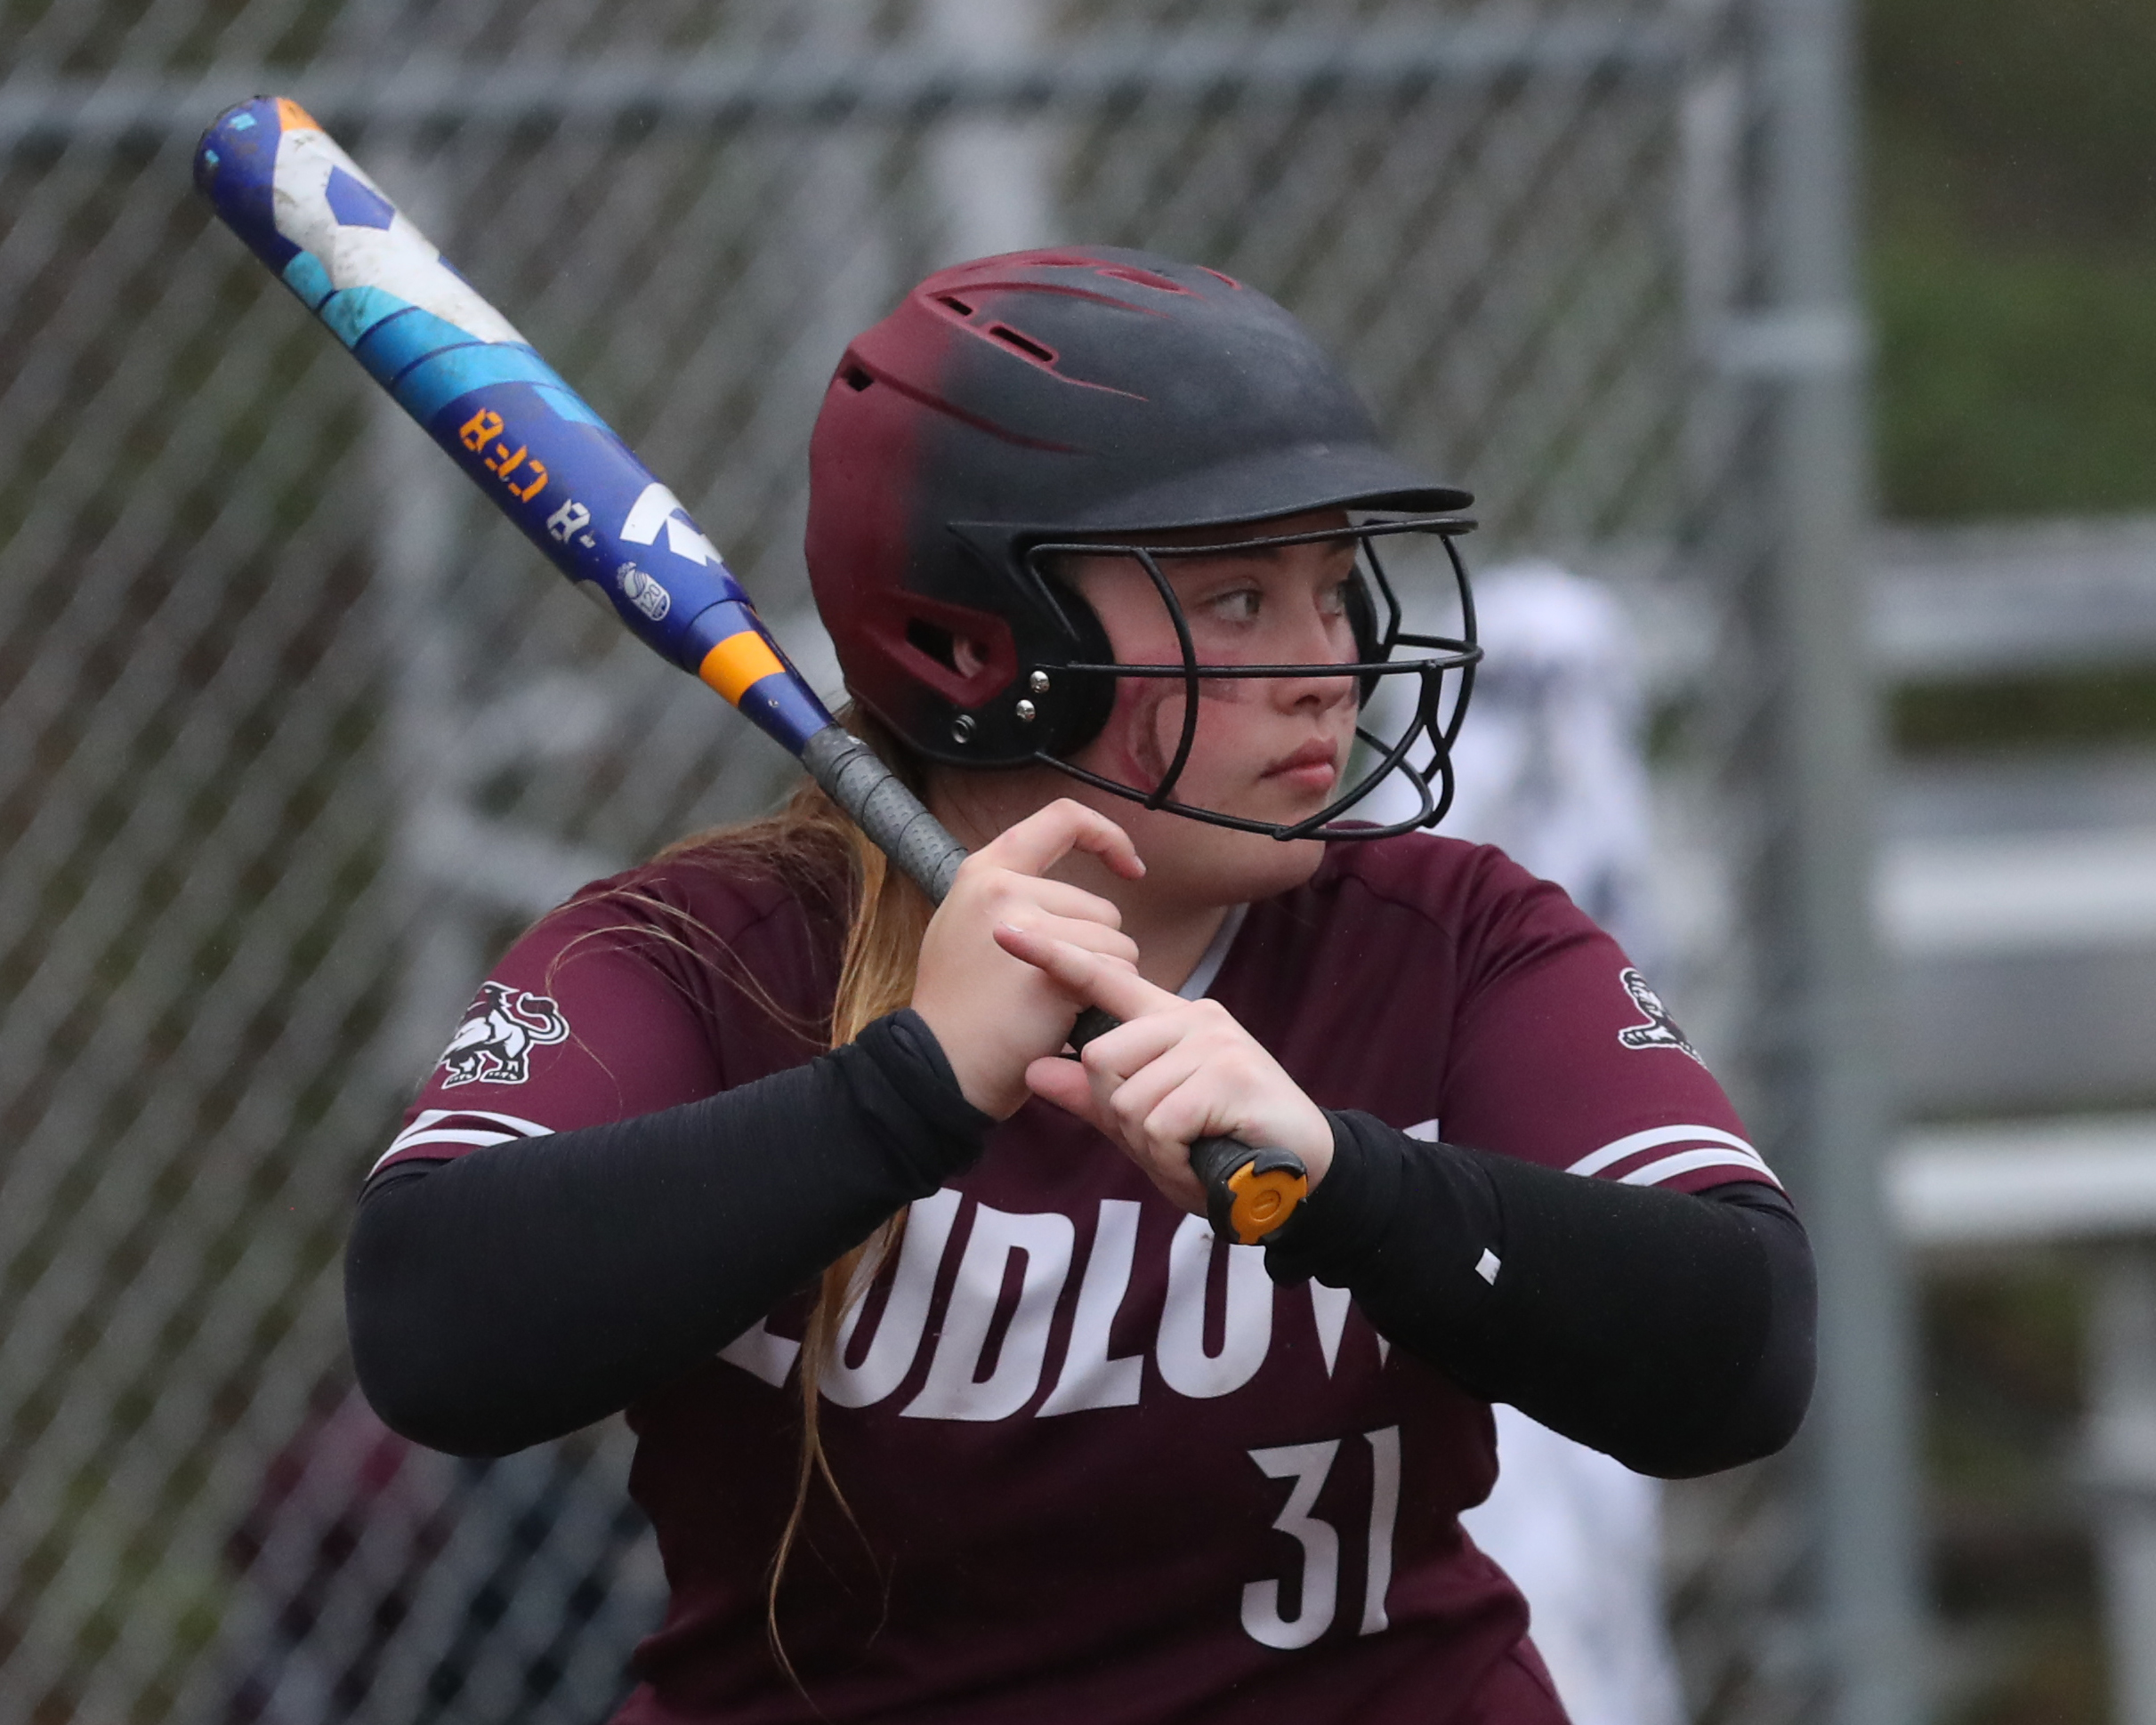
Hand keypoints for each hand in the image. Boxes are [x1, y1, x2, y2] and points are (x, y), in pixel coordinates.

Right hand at [911, 800, 1144, 1118]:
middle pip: (1102, 907)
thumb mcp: (964, 926)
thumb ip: (1009, 897)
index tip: (1131, 868)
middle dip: (1097, 950)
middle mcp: (1004, 887)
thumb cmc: (958, 1009)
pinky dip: (1102, 1002)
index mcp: (984, 870)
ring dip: (1103, 979)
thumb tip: (1061, 889)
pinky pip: (1114, 975)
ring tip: (1052, 1005)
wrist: (938, 1067)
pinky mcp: (1052, 969)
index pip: (1064, 817)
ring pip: (1117, 944)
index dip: (1108, 837)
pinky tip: (1063, 1019)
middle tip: (1049, 989)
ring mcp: (1028, 927)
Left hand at [992, 924, 1333, 1212]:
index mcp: (1166, 1020)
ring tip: (1192, 1148)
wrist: (1301, 1175)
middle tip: (1167, 1138)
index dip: (1052, 957)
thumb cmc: (1217, 1145)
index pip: (1102, 981)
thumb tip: (1032, 1071)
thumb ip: (1091, 1099)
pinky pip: (1159, 1123)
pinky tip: (1204, 1156)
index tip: (1005, 930)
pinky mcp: (1230, 1072)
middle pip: (1099, 1058)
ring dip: (1151, 1144)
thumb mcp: (1144, 1127)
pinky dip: (1173, 1156)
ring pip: (1128, 1097)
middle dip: (1120, 1115)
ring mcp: (1213, 1040)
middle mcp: (1190, 1017)